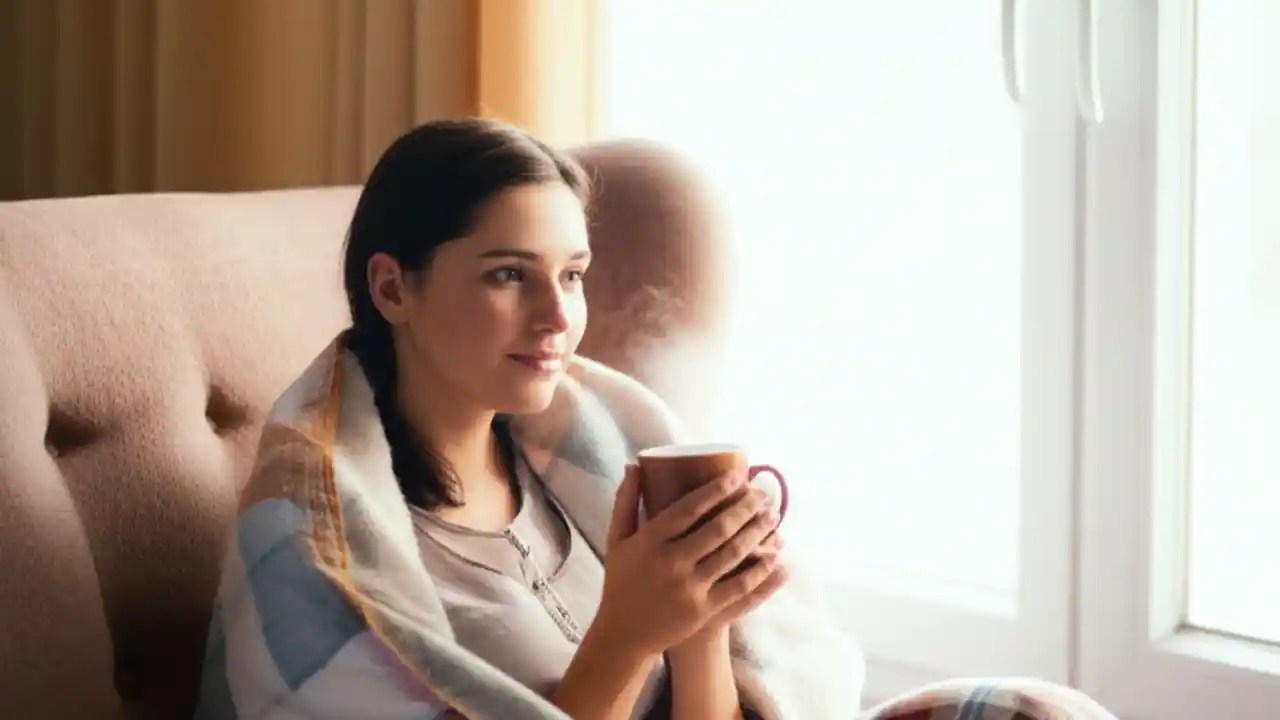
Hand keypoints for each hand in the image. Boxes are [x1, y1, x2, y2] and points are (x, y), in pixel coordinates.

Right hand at [591, 464, 785, 657]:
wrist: (624, 633)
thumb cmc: (621, 580)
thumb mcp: (617, 540)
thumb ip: (626, 501)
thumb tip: (634, 465)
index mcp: (649, 541)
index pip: (688, 509)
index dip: (717, 490)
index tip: (739, 476)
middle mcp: (670, 563)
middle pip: (718, 529)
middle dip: (746, 508)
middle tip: (764, 494)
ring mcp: (689, 588)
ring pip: (732, 554)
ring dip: (757, 533)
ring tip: (773, 516)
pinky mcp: (703, 610)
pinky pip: (738, 587)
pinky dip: (760, 570)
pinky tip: (774, 556)